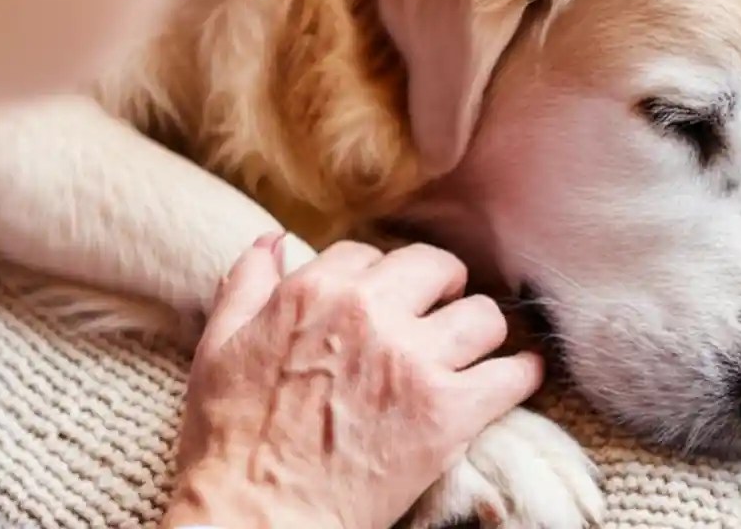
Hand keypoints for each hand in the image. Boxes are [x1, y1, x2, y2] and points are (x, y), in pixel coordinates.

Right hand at [163, 234, 543, 528]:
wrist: (257, 518)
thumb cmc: (230, 441)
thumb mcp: (218, 348)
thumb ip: (245, 285)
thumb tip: (272, 240)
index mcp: (315, 290)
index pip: (367, 254)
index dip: (377, 278)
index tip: (383, 302)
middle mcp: (369, 312)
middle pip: (435, 267)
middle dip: (440, 285)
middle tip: (440, 311)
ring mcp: (413, 360)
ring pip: (482, 316)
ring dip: (479, 331)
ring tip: (473, 350)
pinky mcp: (447, 412)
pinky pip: (512, 375)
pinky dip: (522, 375)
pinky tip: (520, 376)